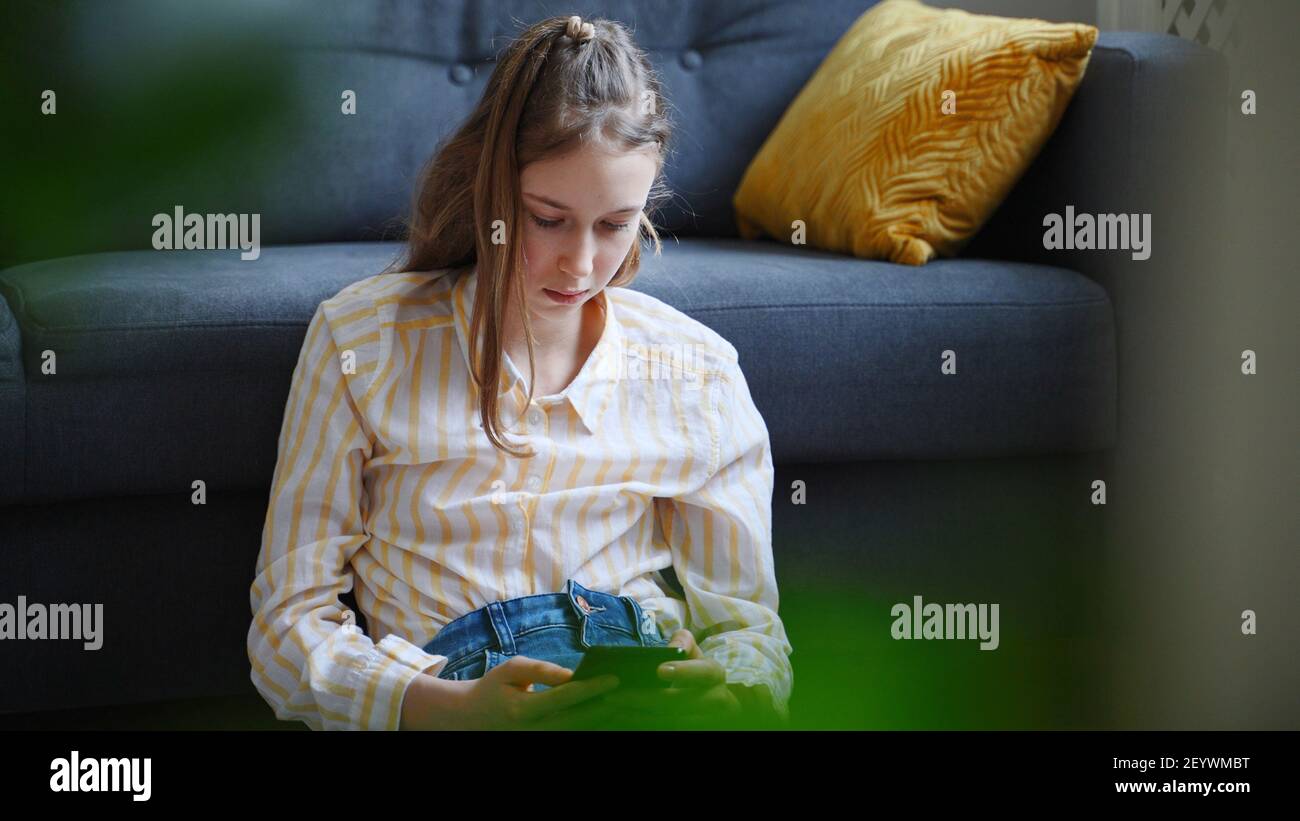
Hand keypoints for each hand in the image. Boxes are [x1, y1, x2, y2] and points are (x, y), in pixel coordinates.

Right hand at [401, 656, 619, 729]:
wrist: (473, 717)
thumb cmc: (495, 687)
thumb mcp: (511, 669)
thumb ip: (541, 669)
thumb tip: (571, 675)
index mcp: (522, 709)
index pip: (564, 698)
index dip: (591, 688)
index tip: (614, 679)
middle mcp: (532, 730)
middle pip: (577, 721)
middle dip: (606, 707)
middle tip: (630, 693)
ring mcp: (538, 740)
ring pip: (577, 732)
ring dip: (602, 719)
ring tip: (626, 703)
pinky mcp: (543, 742)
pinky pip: (571, 734)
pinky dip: (590, 724)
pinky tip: (609, 714)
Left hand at [598, 629, 744, 727]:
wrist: (713, 700)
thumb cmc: (695, 668)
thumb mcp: (693, 651)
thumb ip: (683, 641)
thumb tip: (672, 647)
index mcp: (715, 674)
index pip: (703, 672)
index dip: (684, 671)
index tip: (660, 670)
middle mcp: (715, 699)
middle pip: (679, 702)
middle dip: (646, 699)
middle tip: (616, 694)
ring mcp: (704, 719)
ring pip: (670, 720)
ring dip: (639, 714)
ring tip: (614, 705)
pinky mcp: (692, 728)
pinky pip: (665, 726)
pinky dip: (642, 722)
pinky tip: (622, 716)